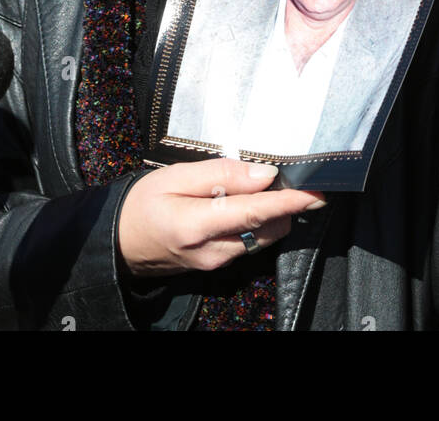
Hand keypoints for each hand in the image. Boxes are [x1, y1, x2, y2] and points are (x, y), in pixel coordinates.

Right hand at [117, 158, 327, 276]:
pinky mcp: (220, 266)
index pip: (256, 212)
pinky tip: (248, 202)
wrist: (120, 243)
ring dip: (273, 212)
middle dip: (284, 202)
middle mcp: (214, 251)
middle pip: (267, 227)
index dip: (290, 202)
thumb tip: (264, 175)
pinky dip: (259, 222)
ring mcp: (218, 263)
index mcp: (198, 225)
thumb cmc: (144, 203)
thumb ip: (221, 174)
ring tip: (263, 185)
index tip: (318, 191)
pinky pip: (251, 242)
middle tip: (285, 173)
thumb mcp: (175, 176)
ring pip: (263, 237)